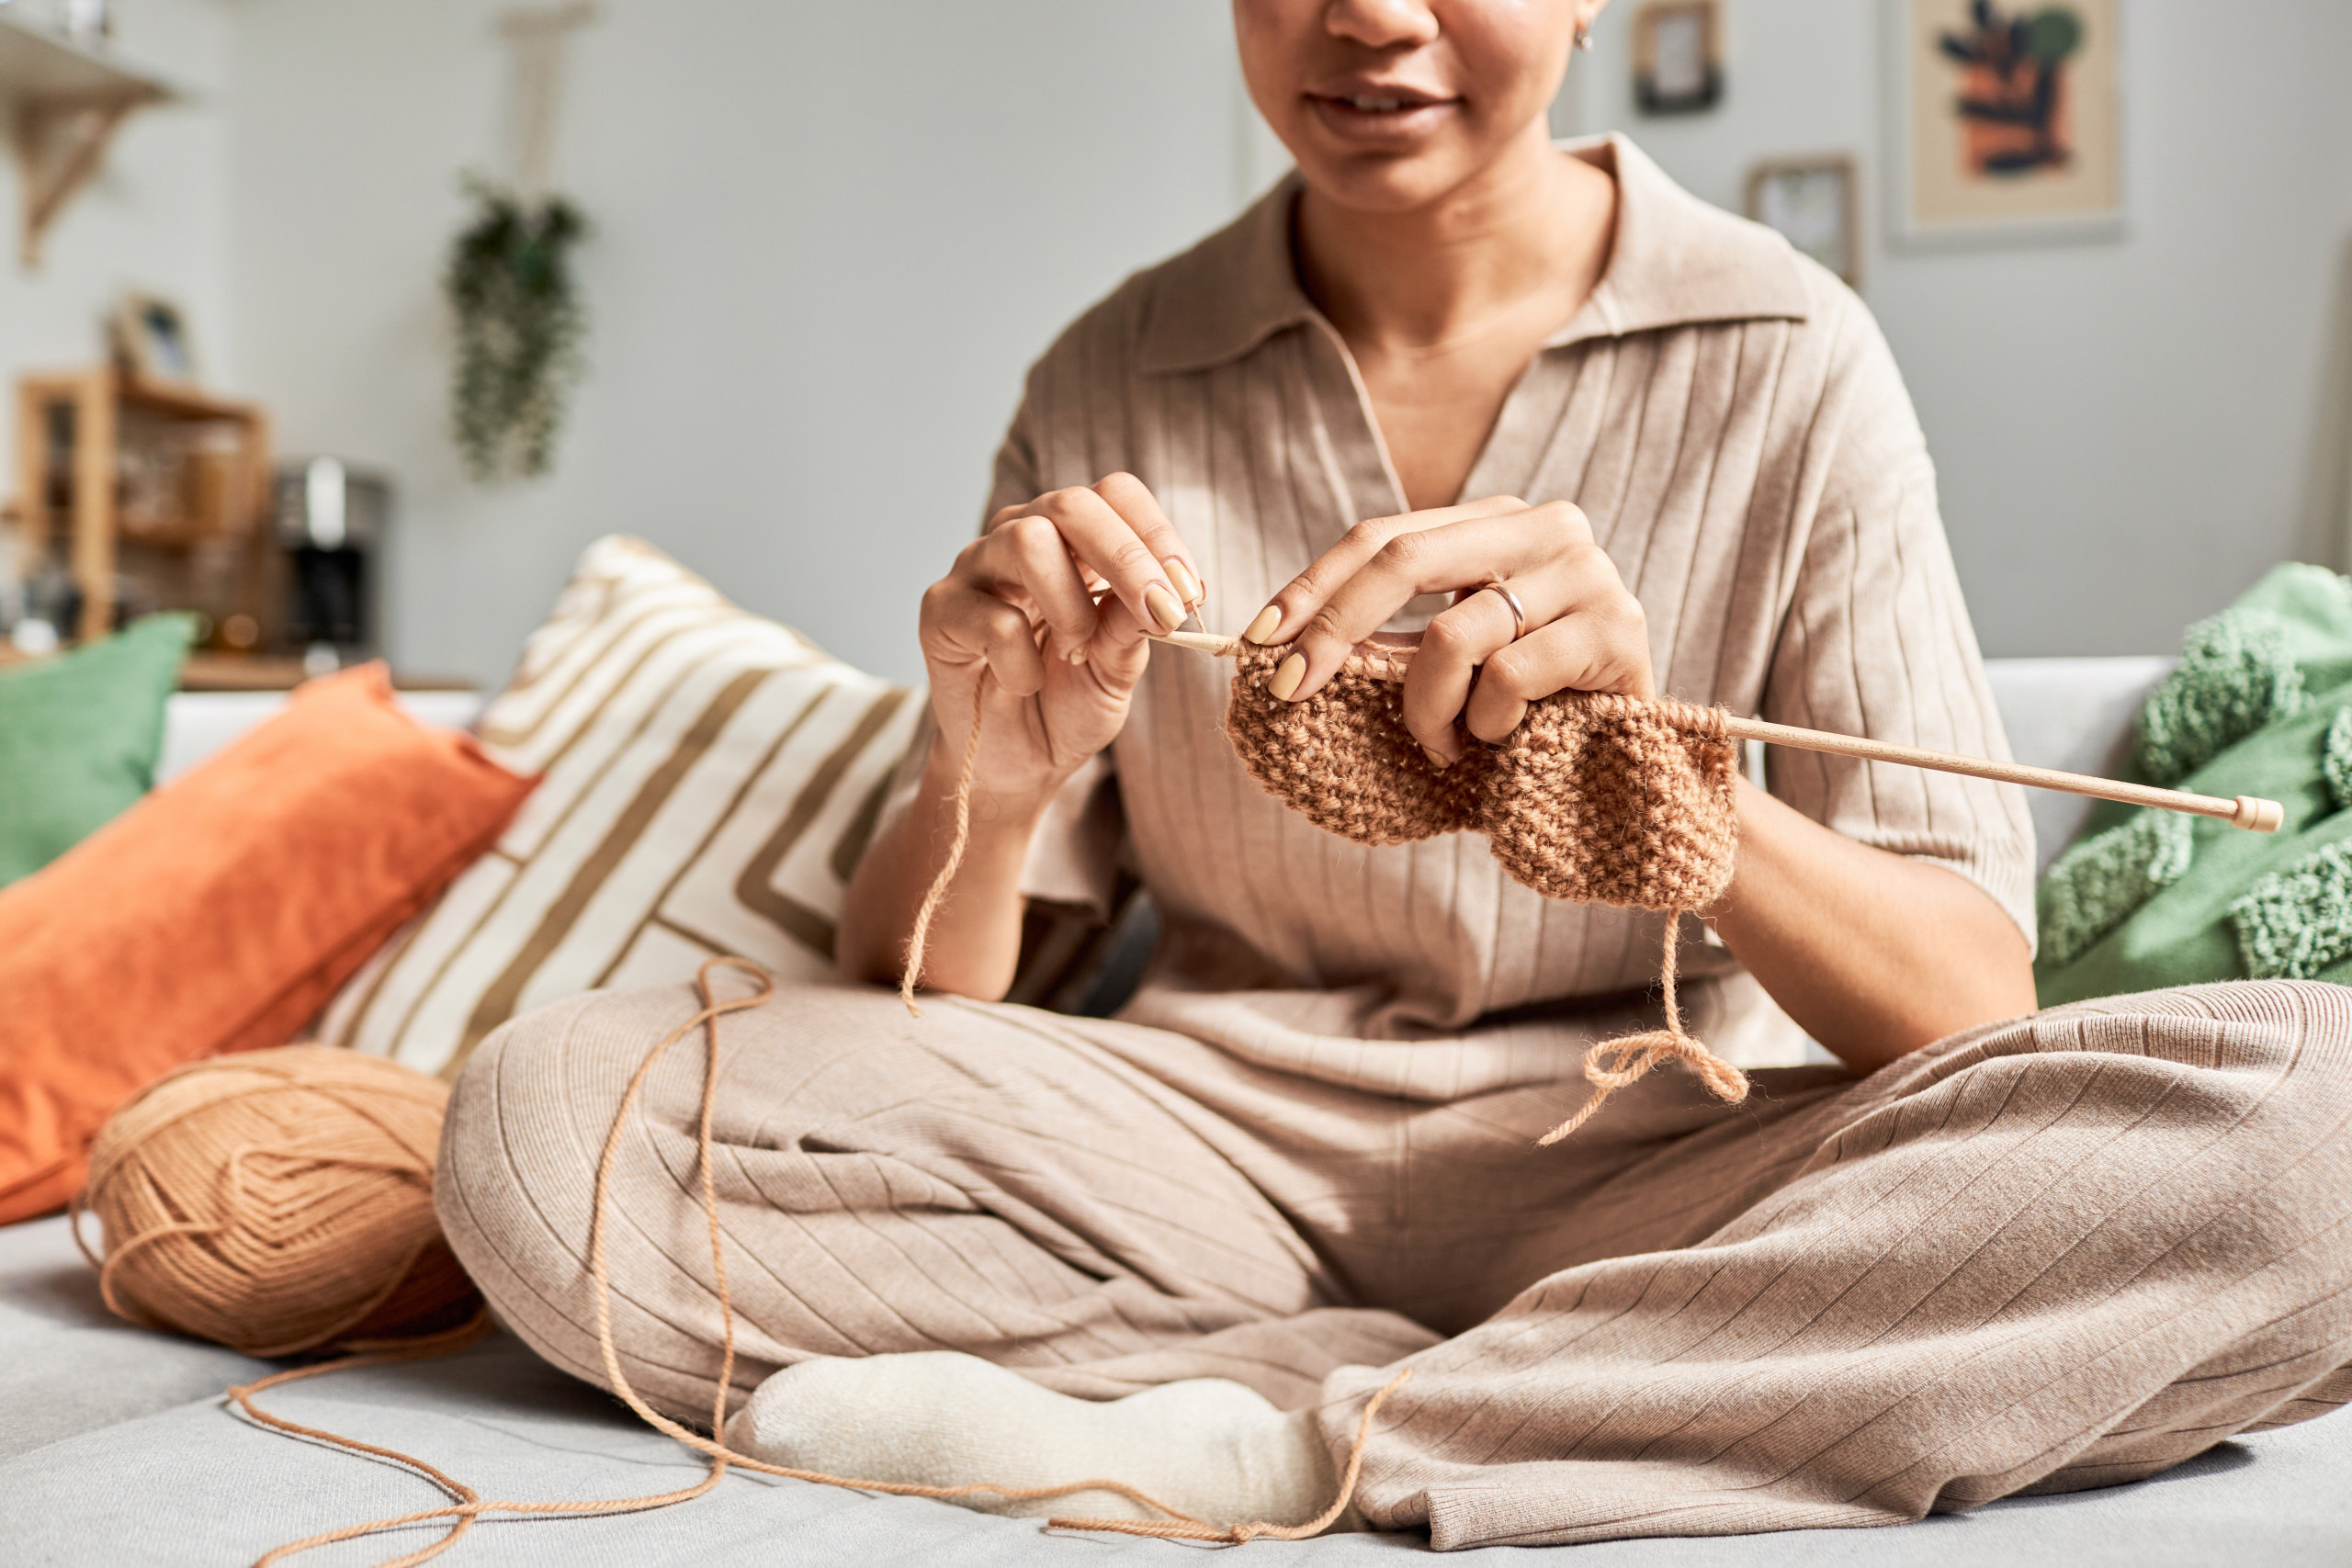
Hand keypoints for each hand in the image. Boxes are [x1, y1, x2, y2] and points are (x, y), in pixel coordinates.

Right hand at [917, 472, 1203, 799]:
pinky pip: (993, 618)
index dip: (1156, 535)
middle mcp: (1021, 537)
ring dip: (1071, 607)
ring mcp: (975, 568)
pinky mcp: (941, 610)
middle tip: (1161, 617)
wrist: (1017, 764)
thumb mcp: (1118, 667)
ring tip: (1076, 653)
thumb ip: (1132, 625)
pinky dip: (1024, 663)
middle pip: (1071, 504)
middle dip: (1127, 560)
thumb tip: (1164, 588)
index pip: (1114, 495)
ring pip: (1027, 542)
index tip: (1188, 593)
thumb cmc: (1068, 704)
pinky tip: (1024, 684)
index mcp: (1073, 540)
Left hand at [1243, 495, 1650, 765]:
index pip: (1382, 535)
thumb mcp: (1446, 665)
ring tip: (1439, 747)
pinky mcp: (1618, 630)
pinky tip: (1499, 742)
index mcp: (1496, 520)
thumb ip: (1382, 643)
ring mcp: (1588, 573)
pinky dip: (1483, 724)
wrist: (1629, 764)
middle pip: (1403, 558)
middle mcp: (1547, 526)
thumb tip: (1276, 647)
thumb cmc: (1525, 711)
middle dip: (1332, 628)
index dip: (1313, 585)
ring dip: (1423, 709)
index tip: (1258, 636)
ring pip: (1451, 634)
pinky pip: (1506, 677)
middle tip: (1291, 687)